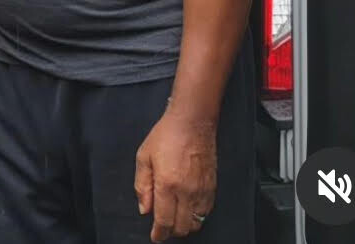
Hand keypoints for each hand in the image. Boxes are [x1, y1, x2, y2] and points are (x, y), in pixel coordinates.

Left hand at [134, 111, 216, 240]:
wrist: (192, 122)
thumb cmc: (165, 135)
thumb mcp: (144, 156)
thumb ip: (142, 185)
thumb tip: (144, 209)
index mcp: (167, 184)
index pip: (164, 220)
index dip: (159, 233)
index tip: (155, 237)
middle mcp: (186, 192)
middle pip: (181, 227)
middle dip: (170, 231)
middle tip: (162, 226)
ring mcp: (202, 191)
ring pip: (195, 223)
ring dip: (184, 225)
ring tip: (174, 218)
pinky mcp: (212, 188)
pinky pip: (206, 212)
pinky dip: (196, 216)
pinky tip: (188, 209)